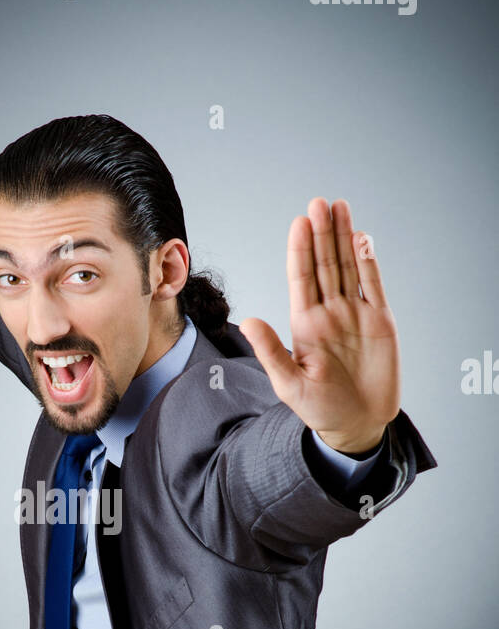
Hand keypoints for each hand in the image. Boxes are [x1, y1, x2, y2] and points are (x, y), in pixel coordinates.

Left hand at [238, 199, 399, 453]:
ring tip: (339, 207)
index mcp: (305, 324)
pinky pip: (374, 285)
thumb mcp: (289, 384)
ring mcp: (355, 314)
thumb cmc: (320, 409)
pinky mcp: (380, 322)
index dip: (300, 250)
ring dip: (343, 238)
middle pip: (325, 265)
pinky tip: (362, 238)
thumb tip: (247, 321)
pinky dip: (369, 262)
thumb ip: (270, 351)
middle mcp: (329, 313)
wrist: (357, 425)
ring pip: (348, 267)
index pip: (301, 279)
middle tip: (319, 203)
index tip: (299, 223)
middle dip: (322, 234)